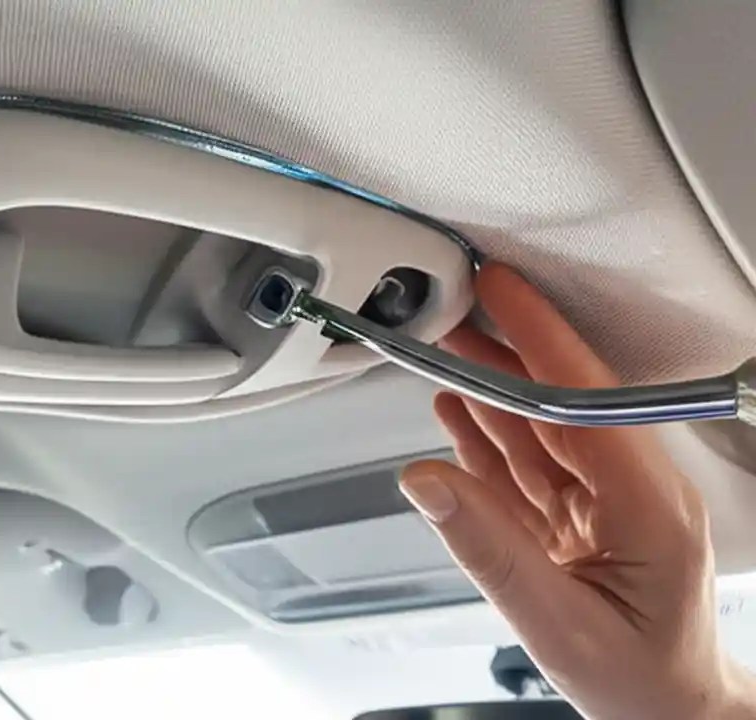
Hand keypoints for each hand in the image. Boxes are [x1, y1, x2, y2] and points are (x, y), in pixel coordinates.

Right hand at [400, 263, 755, 718]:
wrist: (667, 715)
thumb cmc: (637, 683)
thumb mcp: (557, 626)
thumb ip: (487, 549)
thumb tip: (426, 482)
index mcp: (652, 510)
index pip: (590, 403)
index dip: (542, 341)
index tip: (505, 294)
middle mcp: (636, 496)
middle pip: (562, 405)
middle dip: (506, 356)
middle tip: (454, 315)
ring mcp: (609, 506)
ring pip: (543, 431)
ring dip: (493, 391)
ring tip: (446, 353)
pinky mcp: (582, 521)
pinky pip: (531, 465)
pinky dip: (490, 437)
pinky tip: (461, 413)